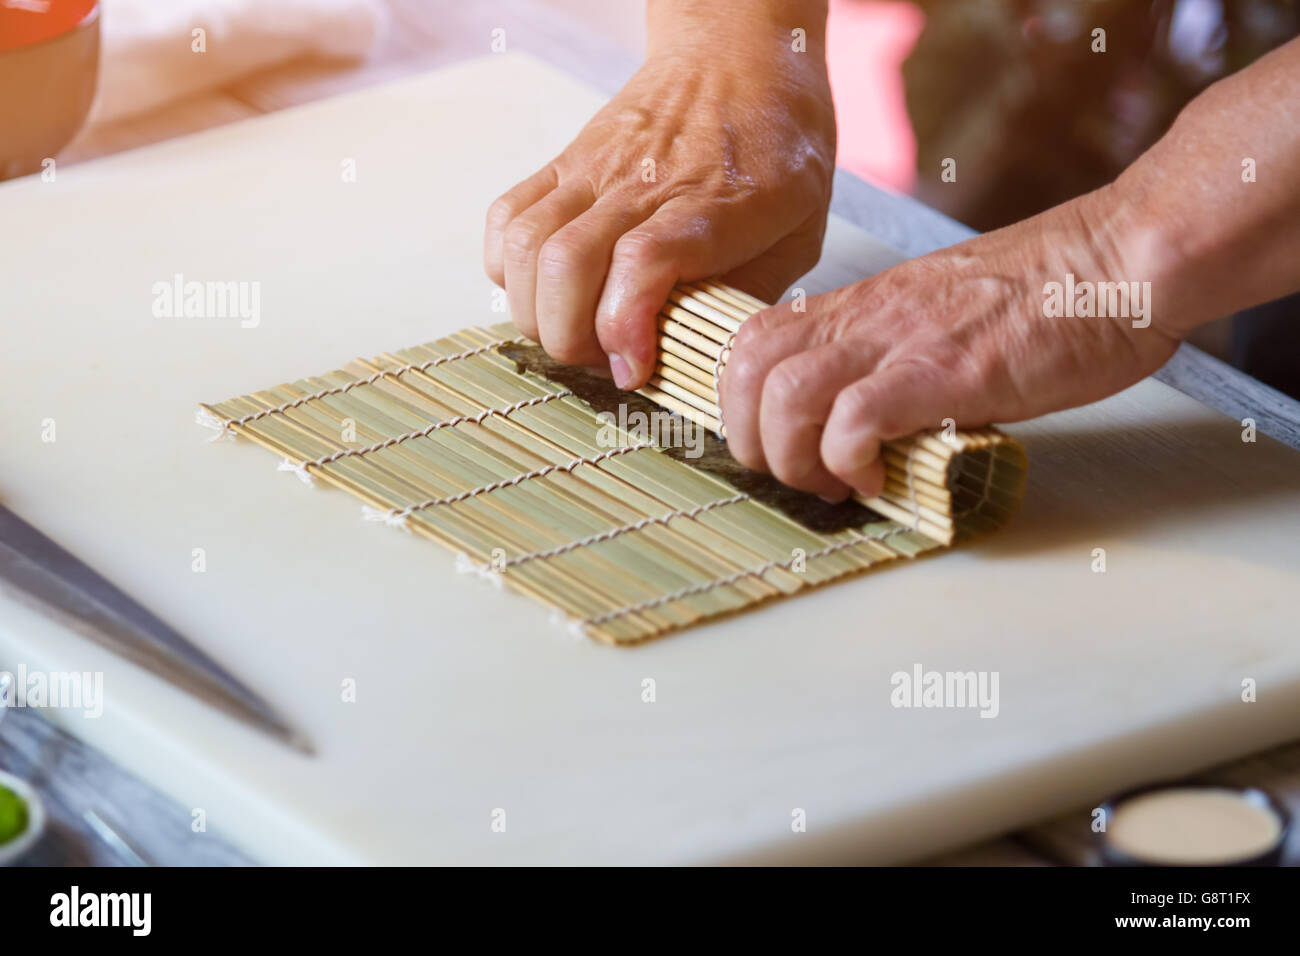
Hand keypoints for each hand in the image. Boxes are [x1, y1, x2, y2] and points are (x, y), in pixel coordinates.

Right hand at [483, 17, 834, 387]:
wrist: (738, 55)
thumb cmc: (776, 148)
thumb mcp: (800, 231)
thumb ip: (749, 296)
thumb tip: (699, 359)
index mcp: (715, 205)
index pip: (642, 263)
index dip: (623, 327)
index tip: (633, 369)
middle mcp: (644, 184)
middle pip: (566, 267)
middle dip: (573, 339)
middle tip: (606, 360)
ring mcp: (595, 170)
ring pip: (527, 247)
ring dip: (537, 312)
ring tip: (575, 332)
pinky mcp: (564, 162)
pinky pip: (506, 218)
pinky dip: (507, 269)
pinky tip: (542, 291)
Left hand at [719, 187, 1183, 499]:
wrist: (1118, 261)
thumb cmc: (1047, 293)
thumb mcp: (941, 319)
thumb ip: (895, 358)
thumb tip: (868, 420)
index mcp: (861, 306)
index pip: (752, 341)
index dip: (742, 403)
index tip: (781, 446)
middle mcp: (864, 318)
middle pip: (746, 369)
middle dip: (751, 439)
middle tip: (799, 474)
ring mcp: (900, 342)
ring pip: (785, 396)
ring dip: (793, 457)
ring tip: (835, 483)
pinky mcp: (943, 372)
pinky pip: (855, 418)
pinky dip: (850, 461)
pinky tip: (879, 480)